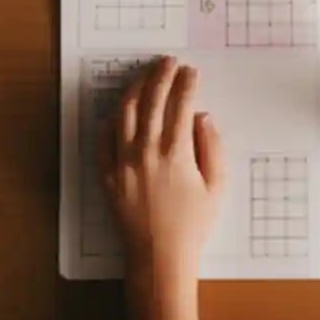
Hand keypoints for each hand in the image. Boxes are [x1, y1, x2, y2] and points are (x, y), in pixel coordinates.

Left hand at [101, 57, 224, 270]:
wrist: (158, 257)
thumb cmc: (192, 226)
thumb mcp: (216, 187)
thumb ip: (212, 147)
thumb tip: (203, 117)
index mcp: (176, 153)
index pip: (180, 104)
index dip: (187, 83)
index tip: (191, 71)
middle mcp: (146, 151)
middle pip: (151, 100)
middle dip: (160, 75)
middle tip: (167, 62)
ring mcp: (122, 162)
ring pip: (124, 113)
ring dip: (135, 90)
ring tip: (145, 78)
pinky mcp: (107, 175)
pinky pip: (103, 138)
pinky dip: (111, 119)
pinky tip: (120, 111)